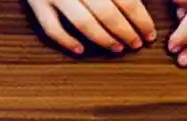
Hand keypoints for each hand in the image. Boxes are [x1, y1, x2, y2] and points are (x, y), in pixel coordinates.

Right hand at [25, 0, 154, 54]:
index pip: (127, 0)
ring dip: (103, 40)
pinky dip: (66, 41)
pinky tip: (80, 50)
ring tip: (118, 48)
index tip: (149, 33)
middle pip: (107, 13)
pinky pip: (51, 28)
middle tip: (136, 44)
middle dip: (126, 32)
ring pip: (83, 23)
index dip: (141, 19)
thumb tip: (142, 0)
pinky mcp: (36, 2)